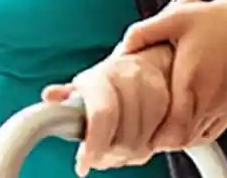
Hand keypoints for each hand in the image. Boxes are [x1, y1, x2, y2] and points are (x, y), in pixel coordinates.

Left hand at [42, 45, 173, 176]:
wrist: (151, 62)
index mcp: (105, 75)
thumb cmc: (112, 80)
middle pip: (125, 138)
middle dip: (109, 155)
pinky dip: (148, 149)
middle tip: (98, 156)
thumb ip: (67, 94)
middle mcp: (132, 78)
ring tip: (116, 148)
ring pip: (143, 144)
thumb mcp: (88, 84)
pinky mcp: (177, 103)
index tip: (84, 164)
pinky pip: (164, 142)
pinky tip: (137, 142)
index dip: (94, 145)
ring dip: (128, 155)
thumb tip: (49, 96)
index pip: (103, 115)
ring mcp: (156, 89)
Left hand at [117, 0, 226, 150]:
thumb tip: (123, 48)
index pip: (172, 130)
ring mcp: (226, 105)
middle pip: (182, 139)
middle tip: (148, 125)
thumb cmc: (219, 19)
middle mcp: (210, 99)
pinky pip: (214, 131)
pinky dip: (197, 131)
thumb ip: (144, 33)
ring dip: (179, 134)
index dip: (155, 136)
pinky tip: (187, 116)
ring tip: (165, 120)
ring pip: (198, 137)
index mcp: (191, 81)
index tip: (142, 127)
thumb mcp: (175, 19)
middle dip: (162, 137)